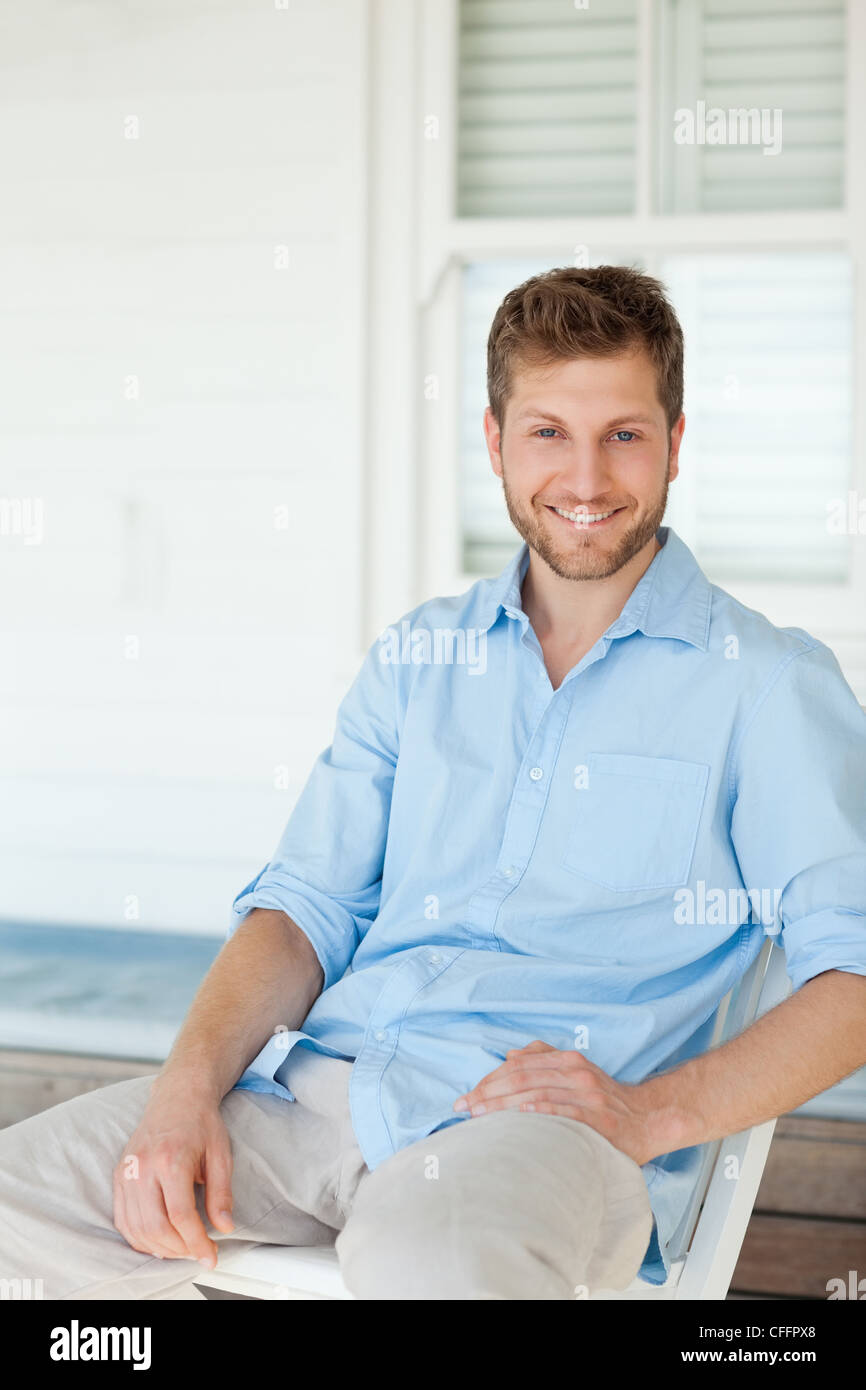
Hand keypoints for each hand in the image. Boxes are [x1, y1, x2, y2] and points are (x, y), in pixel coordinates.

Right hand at [112, 1078, 235, 1269]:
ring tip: (181, 1248)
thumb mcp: (221, 1154)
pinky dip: (139, 1237)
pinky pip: (123, 1219)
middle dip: (179, 1249)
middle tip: (198, 1252)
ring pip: (136, 1227)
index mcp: (172, 1159)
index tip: (210, 1256)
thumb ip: (221, 1193)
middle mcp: (143, 1166)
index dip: (196, 1243)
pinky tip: (158, 1240)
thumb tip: (224, 1227)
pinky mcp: (119, 1175)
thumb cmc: (201, 1122)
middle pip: (155, 1226)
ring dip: (159, 1248)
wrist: (177, 1095)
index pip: (181, 1216)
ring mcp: (127, 1171)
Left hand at [452, 1040, 669, 1166]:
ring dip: (503, 1105)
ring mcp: (589, 1096)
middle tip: (463, 1108)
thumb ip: (545, 1060)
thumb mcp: (578, 1072)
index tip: (466, 1096)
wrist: (650, 1119)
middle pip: (522, 1078)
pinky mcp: (600, 1120)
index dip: (488, 1080)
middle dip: (487, 1093)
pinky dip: (540, 1113)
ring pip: (537, 1094)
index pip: (519, 1066)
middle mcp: (577, 1074)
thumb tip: (509, 1056)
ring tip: (478, 1117)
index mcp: (568, 1061)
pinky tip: (519, 1117)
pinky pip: (565, 1113)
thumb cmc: (607, 1100)